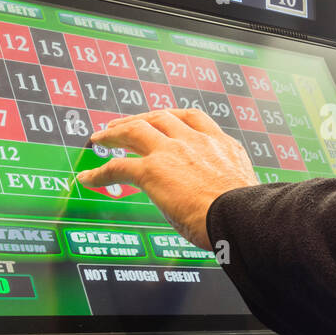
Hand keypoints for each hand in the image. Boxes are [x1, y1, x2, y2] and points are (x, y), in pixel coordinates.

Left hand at [75, 108, 259, 249]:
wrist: (242, 217)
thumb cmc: (248, 214)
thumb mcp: (241, 188)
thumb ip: (227, 184)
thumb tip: (224, 201)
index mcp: (222, 145)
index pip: (193, 120)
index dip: (173, 118)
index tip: (163, 120)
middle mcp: (196, 141)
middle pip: (160, 117)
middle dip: (139, 118)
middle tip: (123, 124)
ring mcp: (173, 152)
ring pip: (135, 130)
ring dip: (114, 132)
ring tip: (99, 138)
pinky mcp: (153, 170)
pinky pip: (118, 167)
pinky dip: (99, 172)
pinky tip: (88, 178)